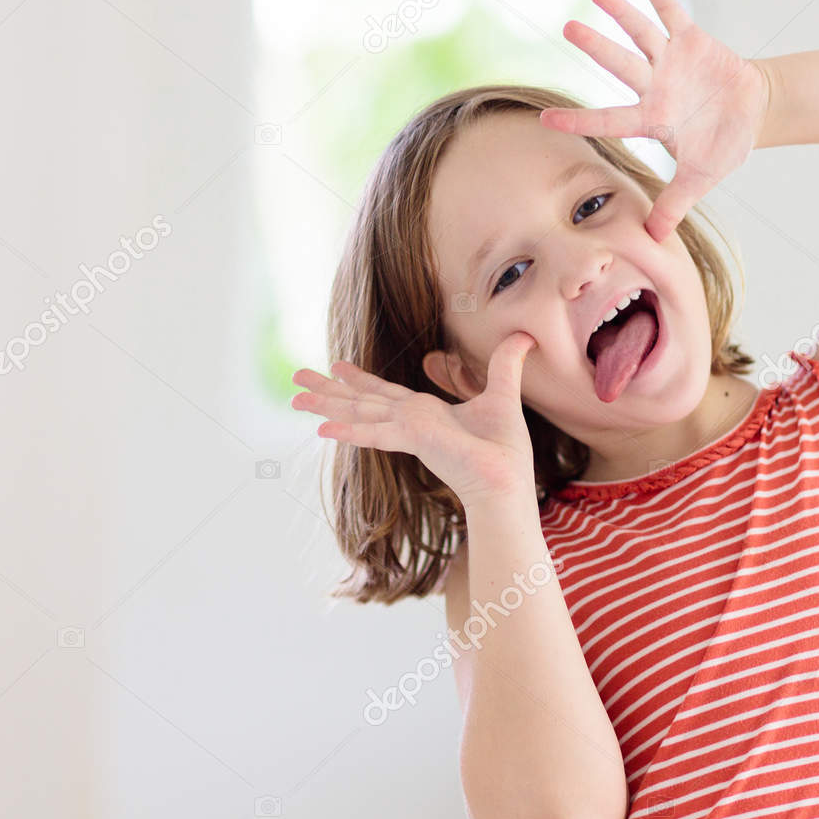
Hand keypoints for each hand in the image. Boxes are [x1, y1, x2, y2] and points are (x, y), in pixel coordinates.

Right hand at [292, 333, 538, 507]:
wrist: (506, 482)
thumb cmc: (504, 449)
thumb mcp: (504, 394)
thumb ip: (507, 364)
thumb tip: (524, 336)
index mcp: (425, 414)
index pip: (386, 393)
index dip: (360, 379)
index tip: (336, 366)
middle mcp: (410, 421)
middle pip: (362, 400)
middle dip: (329, 389)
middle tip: (296, 379)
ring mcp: (408, 432)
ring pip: (359, 413)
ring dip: (326, 405)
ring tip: (294, 398)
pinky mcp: (414, 440)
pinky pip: (375, 433)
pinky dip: (349, 430)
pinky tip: (322, 429)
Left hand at [540, 0, 772, 242]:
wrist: (753, 113)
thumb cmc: (722, 145)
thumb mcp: (700, 178)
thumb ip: (675, 203)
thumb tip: (653, 239)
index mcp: (653, 118)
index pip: (609, 118)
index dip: (579, 119)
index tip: (544, 118)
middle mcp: (655, 86)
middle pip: (621, 65)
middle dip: (597, 47)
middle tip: (567, 28)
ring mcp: (672, 61)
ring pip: (641, 34)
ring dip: (622, 13)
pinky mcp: (693, 40)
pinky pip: (671, 12)